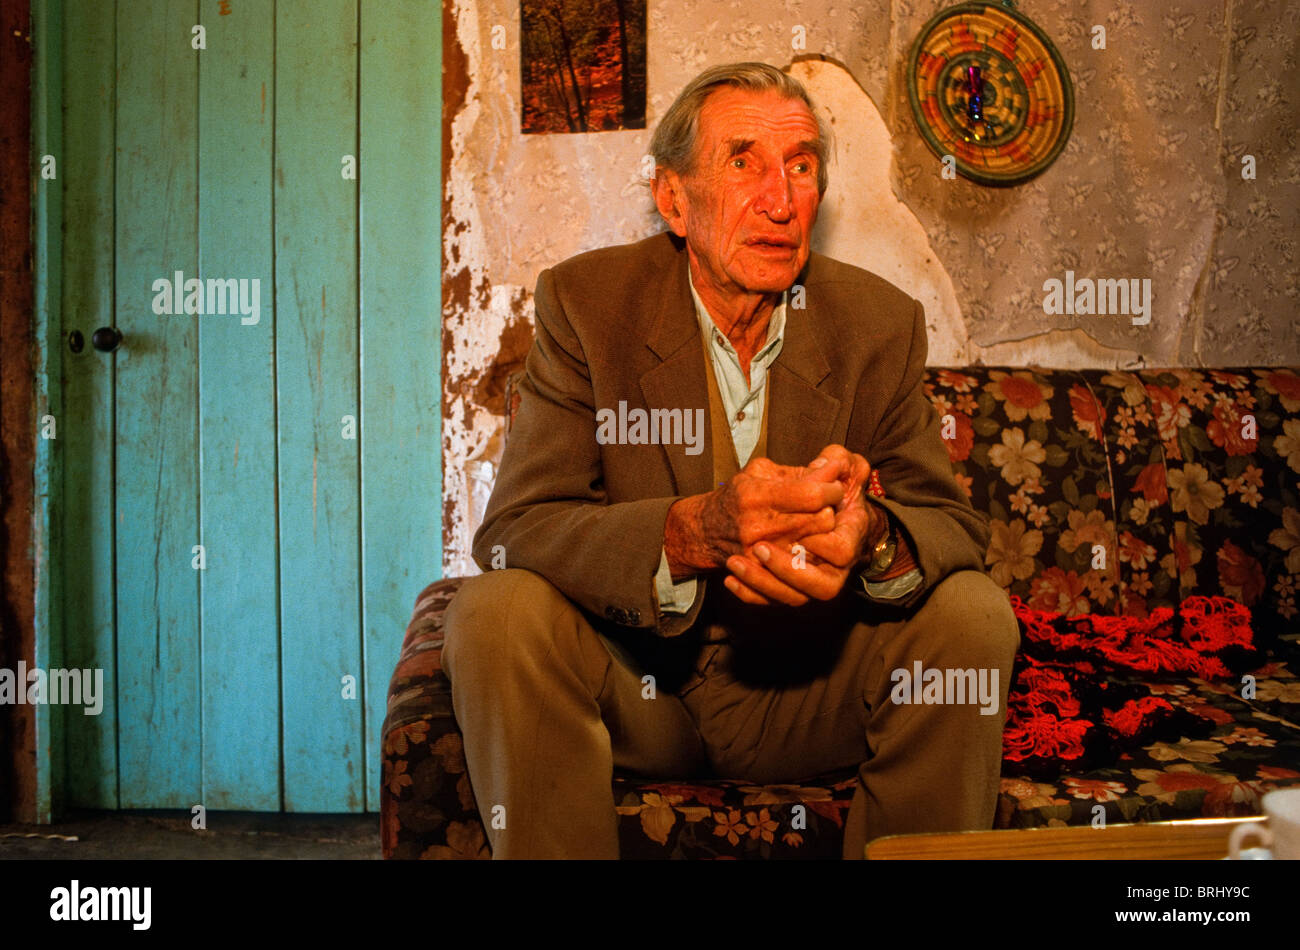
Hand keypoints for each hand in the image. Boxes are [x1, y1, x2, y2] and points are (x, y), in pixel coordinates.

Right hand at [664, 455, 845, 577]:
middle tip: (829, 502)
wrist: (706, 530)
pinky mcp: (764, 570)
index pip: (812, 494)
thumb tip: (832, 466)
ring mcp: (761, 551)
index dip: (831, 488)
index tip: (834, 485)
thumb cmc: (738, 495)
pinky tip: (807, 539)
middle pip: (821, 520)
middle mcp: (759, 525)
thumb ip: (797, 470)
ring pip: (817, 543)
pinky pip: (803, 563)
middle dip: (831, 509)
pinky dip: (811, 549)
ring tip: (817, 519)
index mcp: (758, 495)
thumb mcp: (760, 472)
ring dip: (823, 530)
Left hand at [724, 445, 885, 605]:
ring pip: (794, 598)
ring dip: (763, 582)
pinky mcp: (791, 589)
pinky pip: (772, 602)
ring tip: (734, 562)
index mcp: (851, 534)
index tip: (787, 529)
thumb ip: (838, 461)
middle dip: (787, 567)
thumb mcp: (838, 467)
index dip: (820, 541)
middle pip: (820, 585)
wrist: (829, 518)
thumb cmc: (830, 488)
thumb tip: (828, 463)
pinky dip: (749, 593)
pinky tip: (729, 578)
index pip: (841, 550)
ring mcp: (814, 581)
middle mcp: (837, 566)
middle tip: (757, 546)